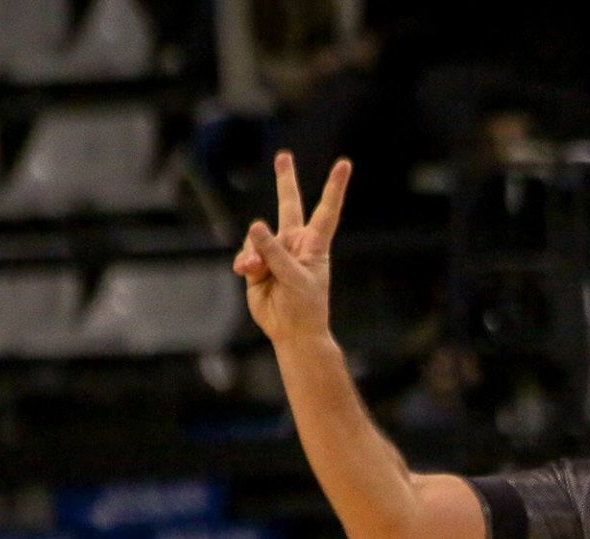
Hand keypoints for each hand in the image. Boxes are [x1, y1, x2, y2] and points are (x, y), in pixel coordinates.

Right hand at [233, 152, 352, 346]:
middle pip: (288, 205)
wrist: (292, 331)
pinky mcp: (257, 264)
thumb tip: (255, 225)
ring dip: (255, 252)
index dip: (334, 188)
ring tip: (258, 271)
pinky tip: (247, 273)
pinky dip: (245, 262)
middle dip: (284, 181)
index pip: (326, 211)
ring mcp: (274, 252)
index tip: (344, 165)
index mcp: (315, 245)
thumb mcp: (294, 278)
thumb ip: (275, 252)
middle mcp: (295, 243)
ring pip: (257, 237)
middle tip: (282, 156)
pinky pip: (246, 253)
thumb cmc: (305, 307)